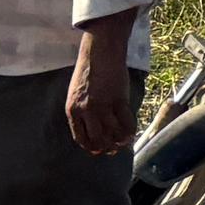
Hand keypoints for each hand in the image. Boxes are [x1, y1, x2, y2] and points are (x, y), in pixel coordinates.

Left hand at [66, 31, 133, 157]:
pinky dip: (130, 130)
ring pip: (113, 133)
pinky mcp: (119, 100)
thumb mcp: (76, 93)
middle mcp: (86, 111)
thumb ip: (81, 110)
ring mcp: (103, 106)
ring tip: (124, 142)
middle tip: (113, 149)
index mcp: (72, 110)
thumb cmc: (88, 71)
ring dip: (120, 141)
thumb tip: (94, 126)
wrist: (100, 53)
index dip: (91, 147)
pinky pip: (126, 122)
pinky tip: (132, 133)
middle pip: (97, 138)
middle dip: (106, 147)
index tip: (98, 151)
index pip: (80, 137)